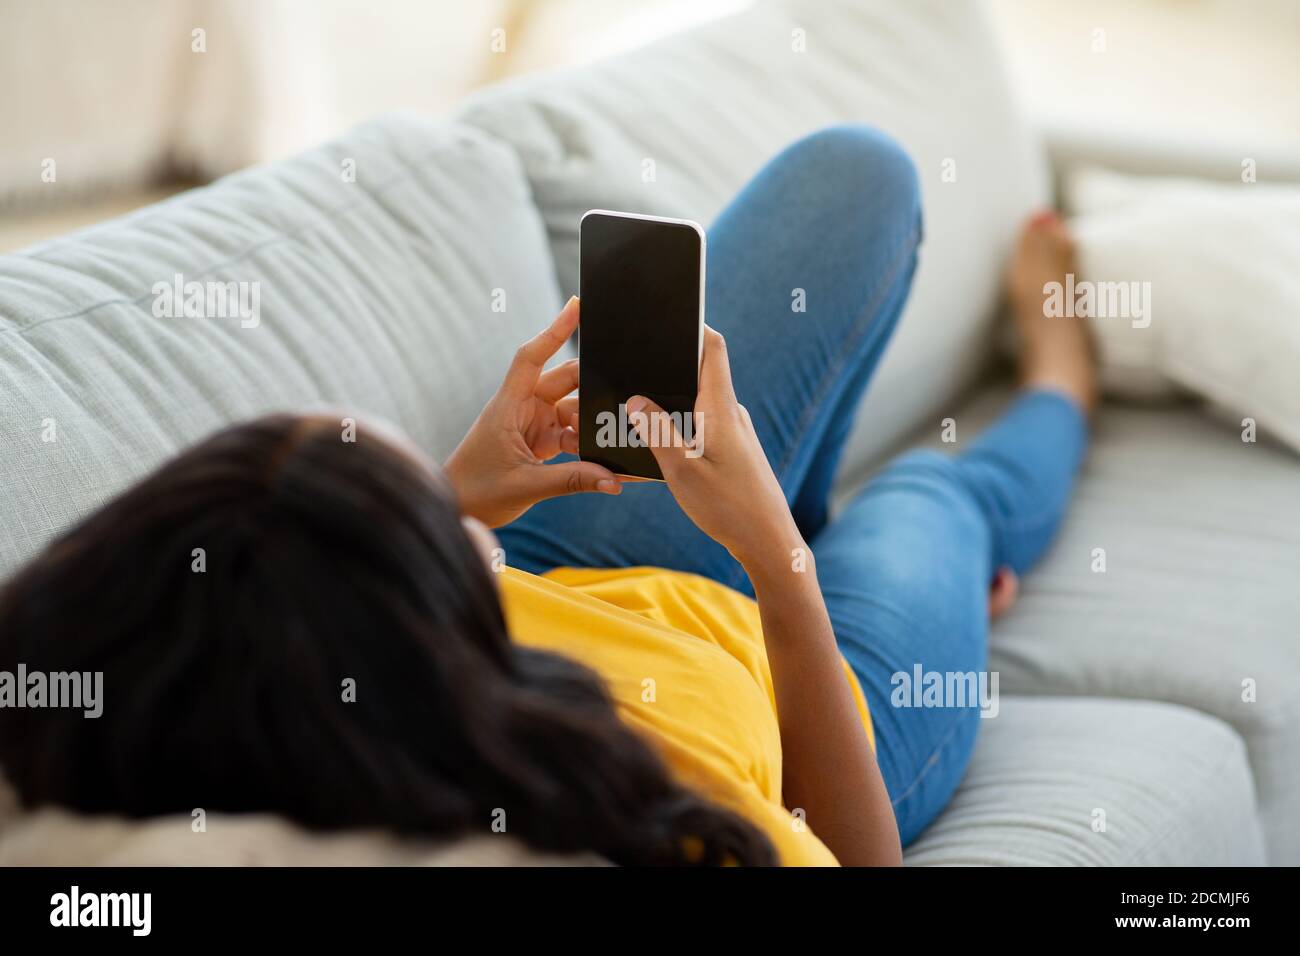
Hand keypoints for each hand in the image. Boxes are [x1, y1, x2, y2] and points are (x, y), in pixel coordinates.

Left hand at [444, 297, 621, 526]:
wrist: (458, 508)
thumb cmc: (476, 492)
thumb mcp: (526, 486)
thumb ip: (572, 480)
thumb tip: (613, 479)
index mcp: (508, 406)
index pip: (532, 358)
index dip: (554, 330)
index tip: (577, 305)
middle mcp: (521, 408)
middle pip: (563, 381)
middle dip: (591, 386)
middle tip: (622, 393)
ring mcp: (532, 423)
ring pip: (572, 409)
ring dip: (590, 423)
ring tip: (612, 437)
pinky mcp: (540, 441)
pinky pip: (571, 433)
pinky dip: (586, 443)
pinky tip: (603, 458)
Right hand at [627, 326, 801, 571]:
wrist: (769, 543)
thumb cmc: (730, 507)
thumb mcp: (682, 470)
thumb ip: (656, 432)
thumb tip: (635, 400)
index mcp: (720, 407)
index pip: (712, 348)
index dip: (693, 325)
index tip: (668, 315)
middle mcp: (730, 413)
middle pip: (698, 375)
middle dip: (666, 371)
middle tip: (632, 371)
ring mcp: (734, 433)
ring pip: (697, 406)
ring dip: (669, 408)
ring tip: (636, 417)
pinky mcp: (733, 453)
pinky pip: (700, 431)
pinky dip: (679, 433)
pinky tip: (658, 454)